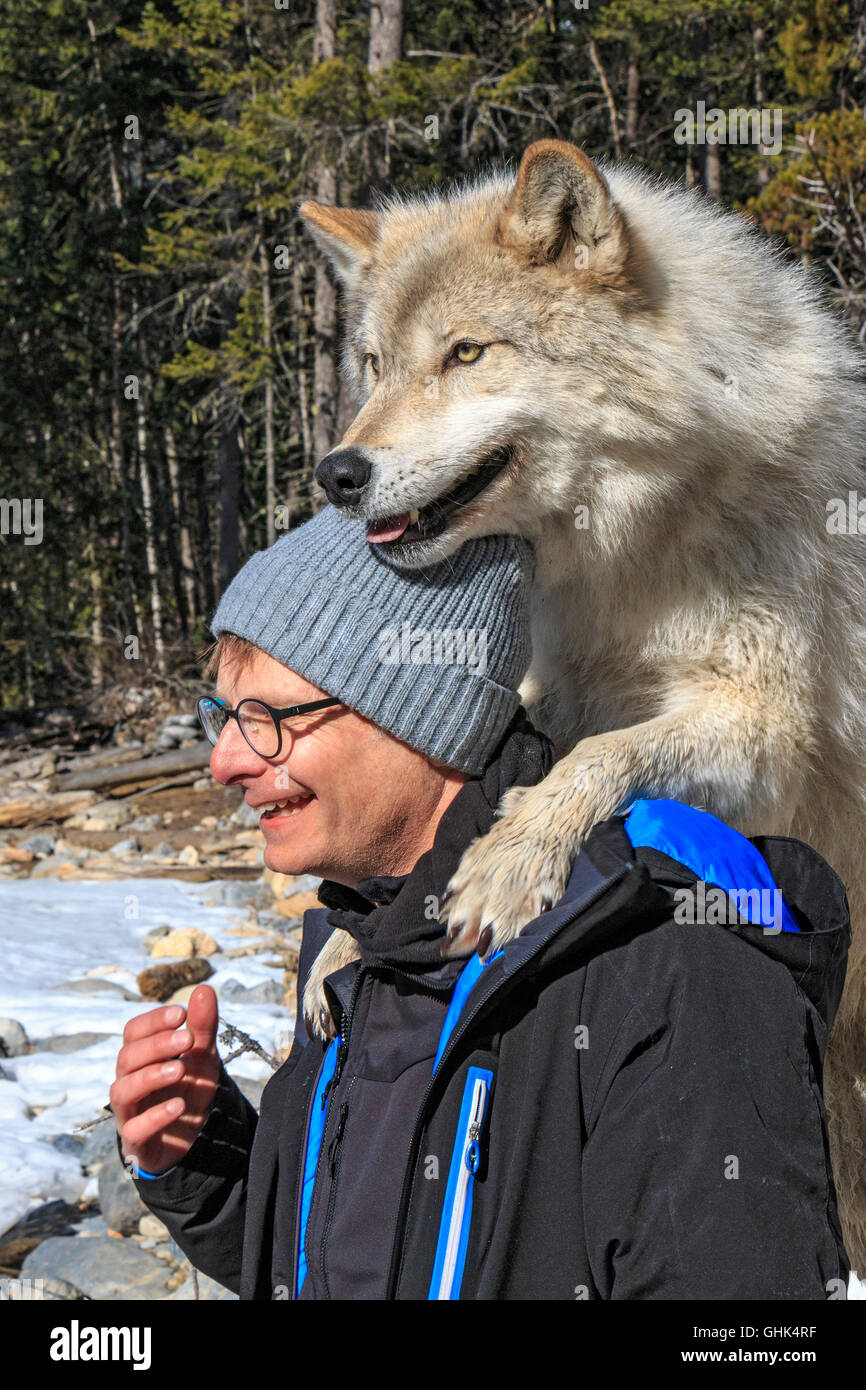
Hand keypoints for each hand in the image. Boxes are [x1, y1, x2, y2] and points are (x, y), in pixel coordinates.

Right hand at [111, 985, 220, 1175]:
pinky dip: (155, 1116)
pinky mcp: (137, 1140)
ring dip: (151, 1077)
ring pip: (122, 1091)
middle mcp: (128, 1081)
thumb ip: (202, 1025)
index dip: (153, 1021)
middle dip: (156, 1045)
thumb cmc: (188, 1088)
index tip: (181, 1013)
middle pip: (126, 1058)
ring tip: (180, 1069)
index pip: (132, 1032)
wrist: (189, 1136)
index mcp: (139, 1057)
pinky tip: (179, 1105)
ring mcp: (129, 1112)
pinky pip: (135, 1129)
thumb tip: (204, 988)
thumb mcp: (202, 1056)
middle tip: (187, 1038)